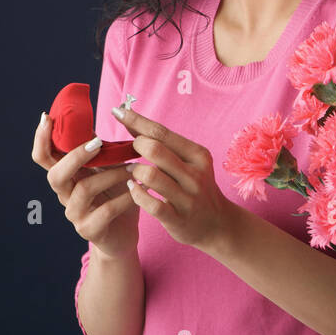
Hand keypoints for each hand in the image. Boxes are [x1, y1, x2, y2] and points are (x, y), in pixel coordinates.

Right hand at [30, 111, 138, 260]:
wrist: (124, 234)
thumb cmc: (116, 195)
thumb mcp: (108, 168)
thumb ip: (101, 148)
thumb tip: (108, 112)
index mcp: (67, 176)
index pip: (44, 157)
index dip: (41, 138)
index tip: (47, 117)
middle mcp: (65, 195)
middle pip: (55, 175)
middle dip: (75, 156)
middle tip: (97, 143)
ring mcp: (75, 214)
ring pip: (84, 190)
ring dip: (112, 174)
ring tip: (135, 167)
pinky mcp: (90, 231)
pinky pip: (106, 211)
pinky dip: (124, 197)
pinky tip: (139, 189)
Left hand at [112, 104, 238, 252]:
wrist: (217, 223)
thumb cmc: (194, 187)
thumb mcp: (190, 163)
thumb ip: (165, 146)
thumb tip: (132, 122)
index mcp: (198, 154)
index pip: (162, 132)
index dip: (136, 120)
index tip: (118, 111)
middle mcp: (195, 174)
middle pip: (155, 149)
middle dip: (136, 146)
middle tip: (130, 150)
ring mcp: (188, 197)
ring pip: (150, 175)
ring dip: (134, 172)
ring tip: (132, 173)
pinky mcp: (178, 219)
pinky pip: (150, 203)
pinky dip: (136, 194)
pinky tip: (133, 189)